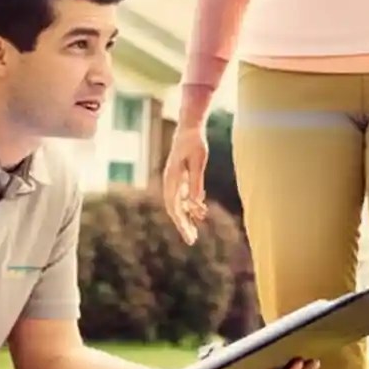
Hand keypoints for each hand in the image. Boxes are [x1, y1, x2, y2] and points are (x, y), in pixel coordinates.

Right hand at [162, 126, 208, 244]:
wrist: (189, 128)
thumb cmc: (195, 142)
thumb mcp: (199, 162)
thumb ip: (196, 182)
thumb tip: (196, 203)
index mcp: (172, 178)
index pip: (174, 206)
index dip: (180, 223)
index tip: (188, 236)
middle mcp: (170, 181)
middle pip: (174, 209)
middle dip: (182, 225)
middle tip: (191, 241)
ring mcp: (173, 180)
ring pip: (177, 204)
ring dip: (185, 218)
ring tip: (194, 234)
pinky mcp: (179, 177)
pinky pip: (182, 197)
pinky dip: (189, 207)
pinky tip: (199, 213)